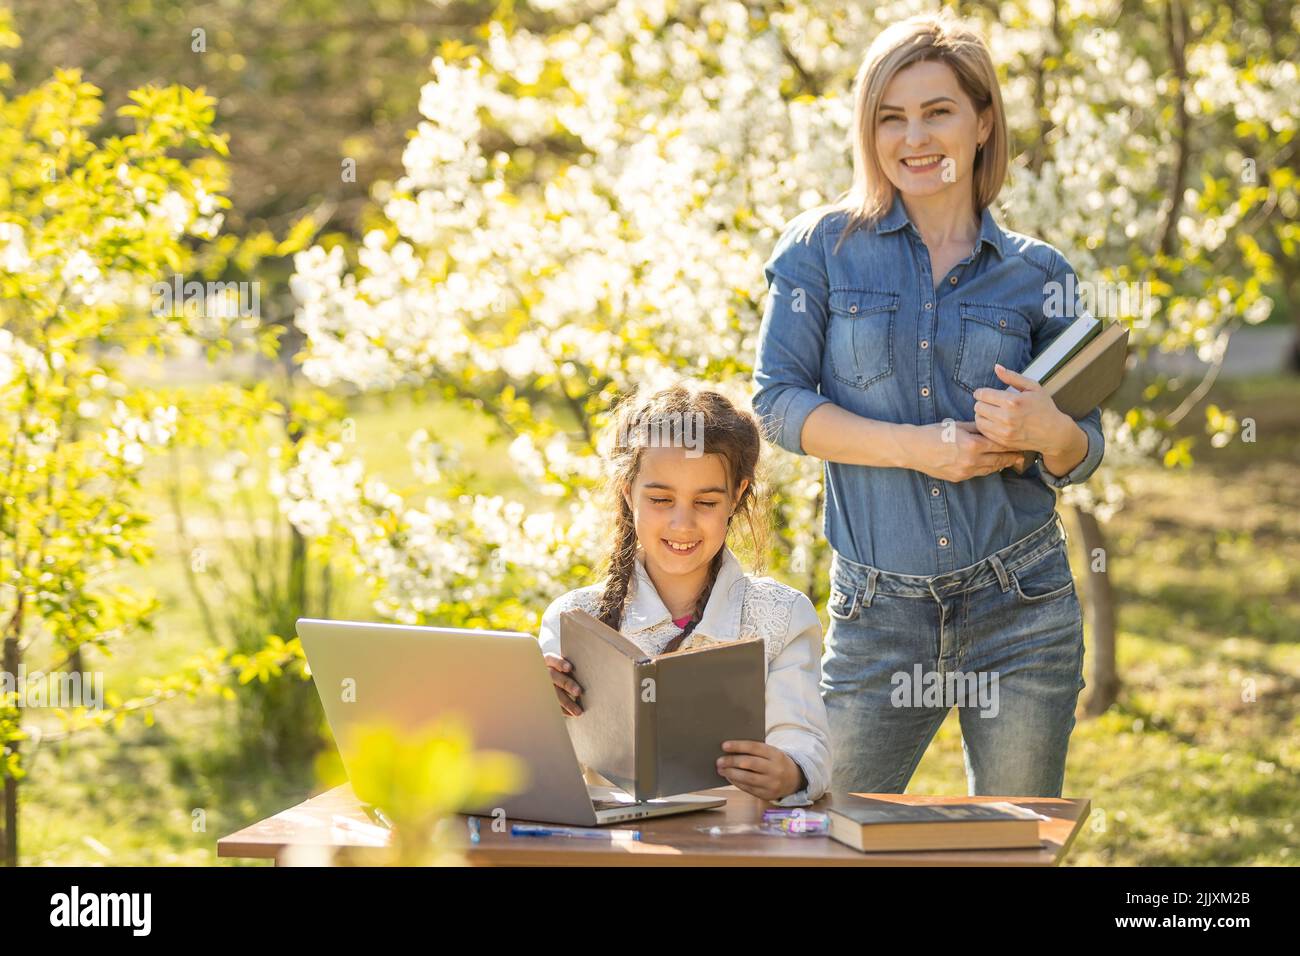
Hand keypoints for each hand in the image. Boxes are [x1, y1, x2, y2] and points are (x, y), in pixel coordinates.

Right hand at [544, 653, 582, 715]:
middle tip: (579, 691)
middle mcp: (544, 673)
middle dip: (567, 684)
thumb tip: (592, 671)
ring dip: (567, 702)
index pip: (553, 660)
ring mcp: (542, 686)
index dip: (560, 663)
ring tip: (578, 711)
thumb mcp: (564, 667)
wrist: (549, 683)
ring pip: (554, 694)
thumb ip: (573, 668)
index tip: (569, 668)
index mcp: (549, 661)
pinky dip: (562, 710)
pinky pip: (552, 705)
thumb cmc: (564, 672)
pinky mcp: (543, 699)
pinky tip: (571, 714)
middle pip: (554, 677)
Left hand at [716, 740, 802, 800]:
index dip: (738, 746)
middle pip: (750, 763)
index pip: (755, 747)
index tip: (724, 746)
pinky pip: (748, 788)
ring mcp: (772, 784)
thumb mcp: (771, 753)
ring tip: (721, 769)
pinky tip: (729, 777)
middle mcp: (775, 769)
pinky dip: (736, 782)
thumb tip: (731, 750)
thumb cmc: (776, 762)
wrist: (794, 779)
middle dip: (732, 761)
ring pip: (748, 778)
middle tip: (719, 760)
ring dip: (731, 774)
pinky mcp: (767, 795)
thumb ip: (755, 751)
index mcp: (776, 754)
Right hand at [907, 419, 1026, 481]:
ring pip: (990, 469)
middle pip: (998, 460)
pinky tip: (991, 465)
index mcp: (973, 445)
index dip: (1011, 444)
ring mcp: (965, 471)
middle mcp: (971, 461)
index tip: (1019, 442)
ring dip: (1000, 465)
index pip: (999, 445)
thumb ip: (976, 428)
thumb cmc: (933, 433)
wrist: (913, 449)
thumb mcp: (957, 426)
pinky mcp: (959, 477)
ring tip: (1009, 461)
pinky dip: (987, 469)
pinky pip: (978, 473)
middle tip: (1021, 455)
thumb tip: (991, 427)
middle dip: (1010, 457)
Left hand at [973, 364, 1073, 453]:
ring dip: (981, 415)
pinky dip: (985, 426)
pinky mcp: (1003, 441)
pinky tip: (992, 422)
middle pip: (978, 407)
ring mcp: (1004, 431)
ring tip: (989, 412)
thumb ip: (1012, 377)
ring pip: (979, 420)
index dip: (980, 392)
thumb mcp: (1033, 387)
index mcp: (1013, 401)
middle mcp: (1007, 417)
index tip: (982, 393)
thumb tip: (996, 367)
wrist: (1054, 433)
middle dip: (981, 403)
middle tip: (988, 403)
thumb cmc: (1044, 407)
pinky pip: (984, 432)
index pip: (983, 394)